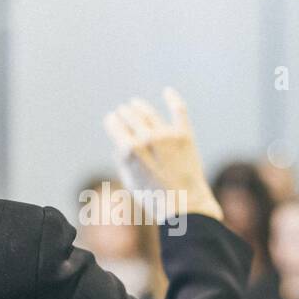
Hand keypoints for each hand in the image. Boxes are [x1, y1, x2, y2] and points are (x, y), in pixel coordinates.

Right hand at [103, 88, 222, 221]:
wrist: (185, 206)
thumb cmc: (154, 198)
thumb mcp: (129, 180)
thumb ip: (122, 159)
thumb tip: (120, 143)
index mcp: (129, 150)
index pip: (115, 124)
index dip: (112, 121)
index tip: (112, 119)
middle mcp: (147, 139)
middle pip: (130, 115)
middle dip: (124, 113)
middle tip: (123, 111)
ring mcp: (167, 135)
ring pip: (149, 112)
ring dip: (139, 106)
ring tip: (135, 103)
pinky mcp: (185, 135)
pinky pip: (178, 110)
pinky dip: (172, 99)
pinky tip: (167, 91)